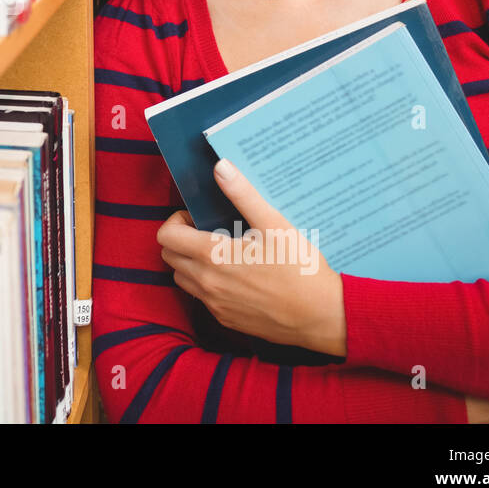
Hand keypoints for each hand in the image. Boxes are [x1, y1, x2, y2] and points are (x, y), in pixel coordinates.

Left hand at [156, 158, 346, 356]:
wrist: (322, 317)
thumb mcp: (274, 225)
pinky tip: (236, 276)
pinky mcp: (226, 320)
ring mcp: (215, 305)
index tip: (197, 218)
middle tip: (208, 232)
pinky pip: (202, 299)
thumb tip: (221, 167)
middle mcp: (207, 283)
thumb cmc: (300, 269)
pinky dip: (207, 284)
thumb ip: (243, 195)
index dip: (176, 222)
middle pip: (169, 257)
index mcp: (213, 256)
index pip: (166, 236)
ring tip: (221, 253)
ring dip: (190, 263)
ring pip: (183, 279)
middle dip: (181, 241)